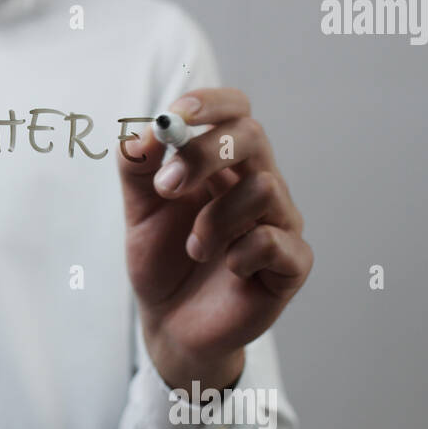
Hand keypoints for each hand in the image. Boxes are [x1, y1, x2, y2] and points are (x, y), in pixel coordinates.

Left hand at [117, 88, 312, 390]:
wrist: (170, 324)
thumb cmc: (162, 260)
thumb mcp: (138, 210)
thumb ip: (136, 167)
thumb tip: (143, 131)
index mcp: (225, 163)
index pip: (235, 111)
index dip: (211, 104)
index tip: (174, 117)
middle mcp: (258, 183)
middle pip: (252, 136)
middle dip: (204, 154)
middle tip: (165, 188)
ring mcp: (280, 222)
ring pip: (263, 187)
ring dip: (214, 219)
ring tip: (193, 249)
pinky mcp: (291, 264)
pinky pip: (274, 242)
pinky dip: (239, 254)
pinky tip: (225, 268)